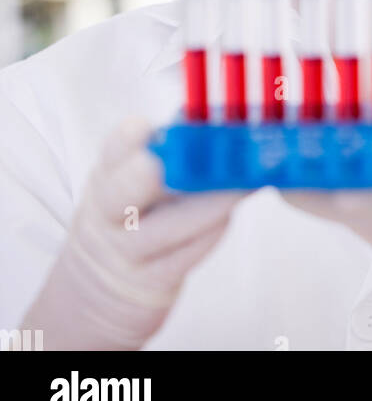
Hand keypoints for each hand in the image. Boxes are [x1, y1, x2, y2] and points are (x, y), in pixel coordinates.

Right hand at [20, 115, 243, 349]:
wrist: (104, 281)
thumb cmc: (137, 211)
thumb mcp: (136, 178)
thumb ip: (170, 152)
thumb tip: (218, 119)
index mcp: (108, 174)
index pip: (112, 152)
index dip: (128, 139)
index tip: (148, 127)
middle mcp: (110, 213)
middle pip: (120, 194)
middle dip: (150, 175)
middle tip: (187, 157)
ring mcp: (127, 251)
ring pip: (160, 230)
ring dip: (205, 206)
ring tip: (239, 185)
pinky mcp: (150, 281)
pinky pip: (179, 259)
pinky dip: (206, 236)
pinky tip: (228, 218)